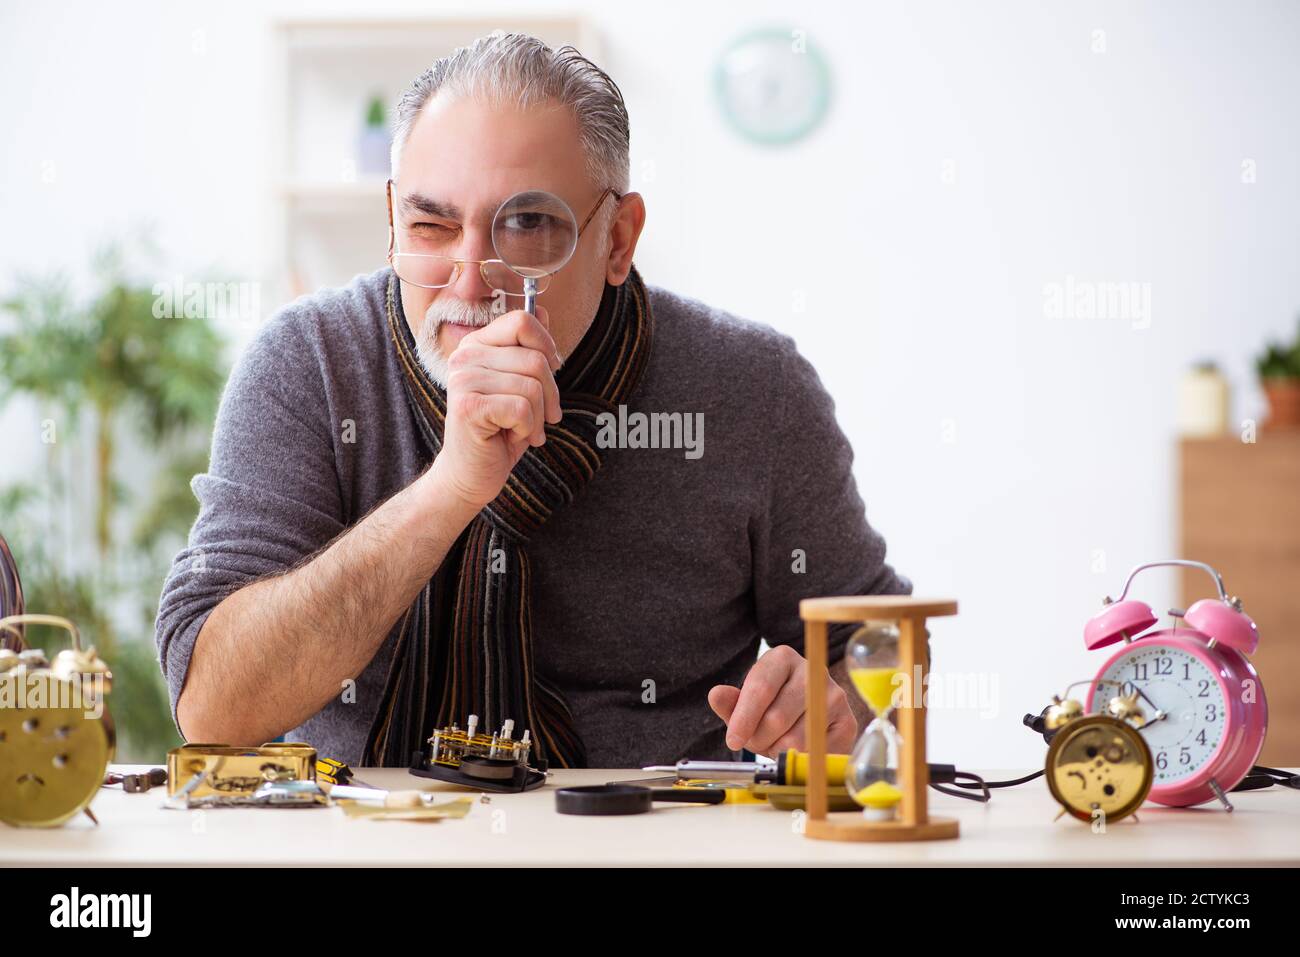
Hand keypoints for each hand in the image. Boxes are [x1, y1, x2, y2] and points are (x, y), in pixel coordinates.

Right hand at [431, 305, 562, 510]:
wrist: (470, 474)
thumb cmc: (499, 430)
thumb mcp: (520, 384)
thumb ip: (528, 348)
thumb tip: (541, 309)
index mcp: (476, 344)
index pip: (523, 320)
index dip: (547, 347)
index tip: (550, 374)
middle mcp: (464, 356)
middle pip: (535, 358)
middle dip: (551, 394)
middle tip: (543, 417)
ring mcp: (462, 380)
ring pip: (532, 385)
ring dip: (539, 416)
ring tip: (524, 429)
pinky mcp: (468, 406)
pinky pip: (522, 408)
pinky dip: (528, 428)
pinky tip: (511, 437)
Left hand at [708, 645, 857, 757]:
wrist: (807, 715)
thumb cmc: (771, 707)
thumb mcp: (746, 705)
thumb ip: (730, 703)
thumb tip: (716, 695)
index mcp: (782, 658)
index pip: (760, 688)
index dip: (743, 719)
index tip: (732, 741)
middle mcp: (812, 671)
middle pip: (777, 718)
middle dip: (760, 739)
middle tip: (758, 741)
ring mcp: (834, 696)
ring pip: (796, 740)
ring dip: (779, 750)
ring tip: (779, 741)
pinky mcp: (848, 722)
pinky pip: (816, 753)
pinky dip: (801, 759)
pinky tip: (799, 748)